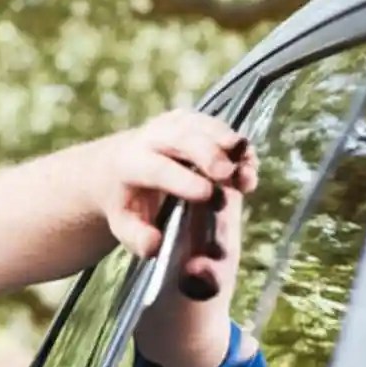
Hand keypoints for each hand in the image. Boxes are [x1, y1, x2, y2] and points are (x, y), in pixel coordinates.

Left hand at [90, 109, 258, 257]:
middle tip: (229, 174)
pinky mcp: (191, 121)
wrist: (117, 167)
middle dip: (208, 154)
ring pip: (203, 127)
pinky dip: (235, 143)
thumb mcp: (123, 224)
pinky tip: (248, 162)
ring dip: (228, 146)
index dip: (181, 179)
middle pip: (182, 138)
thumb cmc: (126, 202)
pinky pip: (216, 126)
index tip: (206, 194)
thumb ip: (137, 237)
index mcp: (129, 163)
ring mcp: (172, 125)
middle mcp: (150, 138)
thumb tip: (155, 245)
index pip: (156, 168)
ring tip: (246, 171)